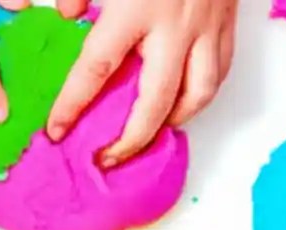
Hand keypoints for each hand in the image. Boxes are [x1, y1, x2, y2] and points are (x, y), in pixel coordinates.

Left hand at [47, 0, 238, 166]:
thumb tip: (63, 15)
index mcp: (135, 8)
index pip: (97, 69)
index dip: (73, 105)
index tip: (56, 130)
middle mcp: (174, 26)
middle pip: (152, 103)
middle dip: (128, 140)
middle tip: (105, 159)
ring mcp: (207, 27)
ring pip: (196, 96)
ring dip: (171, 123)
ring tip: (148, 136)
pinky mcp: (229, 22)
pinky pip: (219, 73)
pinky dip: (201, 97)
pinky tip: (182, 104)